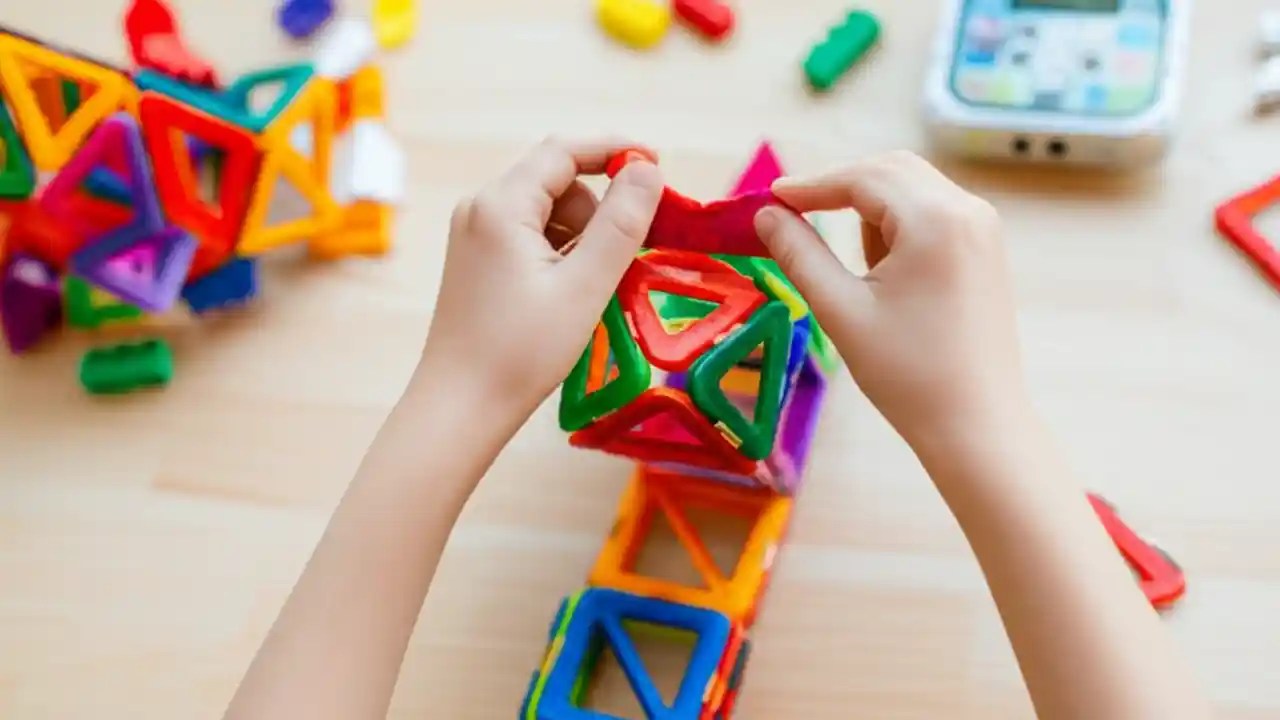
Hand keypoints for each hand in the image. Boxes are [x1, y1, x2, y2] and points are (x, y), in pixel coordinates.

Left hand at [415, 137, 664, 427]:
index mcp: (500, 205)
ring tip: (591, 289)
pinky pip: (530, 237)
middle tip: (625, 257)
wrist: (460, 408)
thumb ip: (621, 223)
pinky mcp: (477, 262)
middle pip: (557, 182)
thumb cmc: (522, 352)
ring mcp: (474, 236)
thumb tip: (648, 170)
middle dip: (599, 210)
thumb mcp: (585, 286)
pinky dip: (560, 255)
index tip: (658, 166)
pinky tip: (568, 296)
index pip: (564, 151)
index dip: (615, 150)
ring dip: (582, 238)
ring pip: (547, 213)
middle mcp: (479, 208)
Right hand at [754, 151, 1027, 454]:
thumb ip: (800, 254)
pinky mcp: (986, 250)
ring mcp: (984, 229)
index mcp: (936, 220)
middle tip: (794, 214)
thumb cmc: (907, 374)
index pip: (863, 178)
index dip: (811, 185)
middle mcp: (968, 211)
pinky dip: (897, 224)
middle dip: (840, 187)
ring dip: (870, 207)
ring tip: (851, 268)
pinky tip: (882, 272)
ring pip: (913, 188)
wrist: (977, 425)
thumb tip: (766, 215)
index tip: (770, 199)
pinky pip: (933, 213)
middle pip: (891, 169)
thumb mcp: (842, 311)